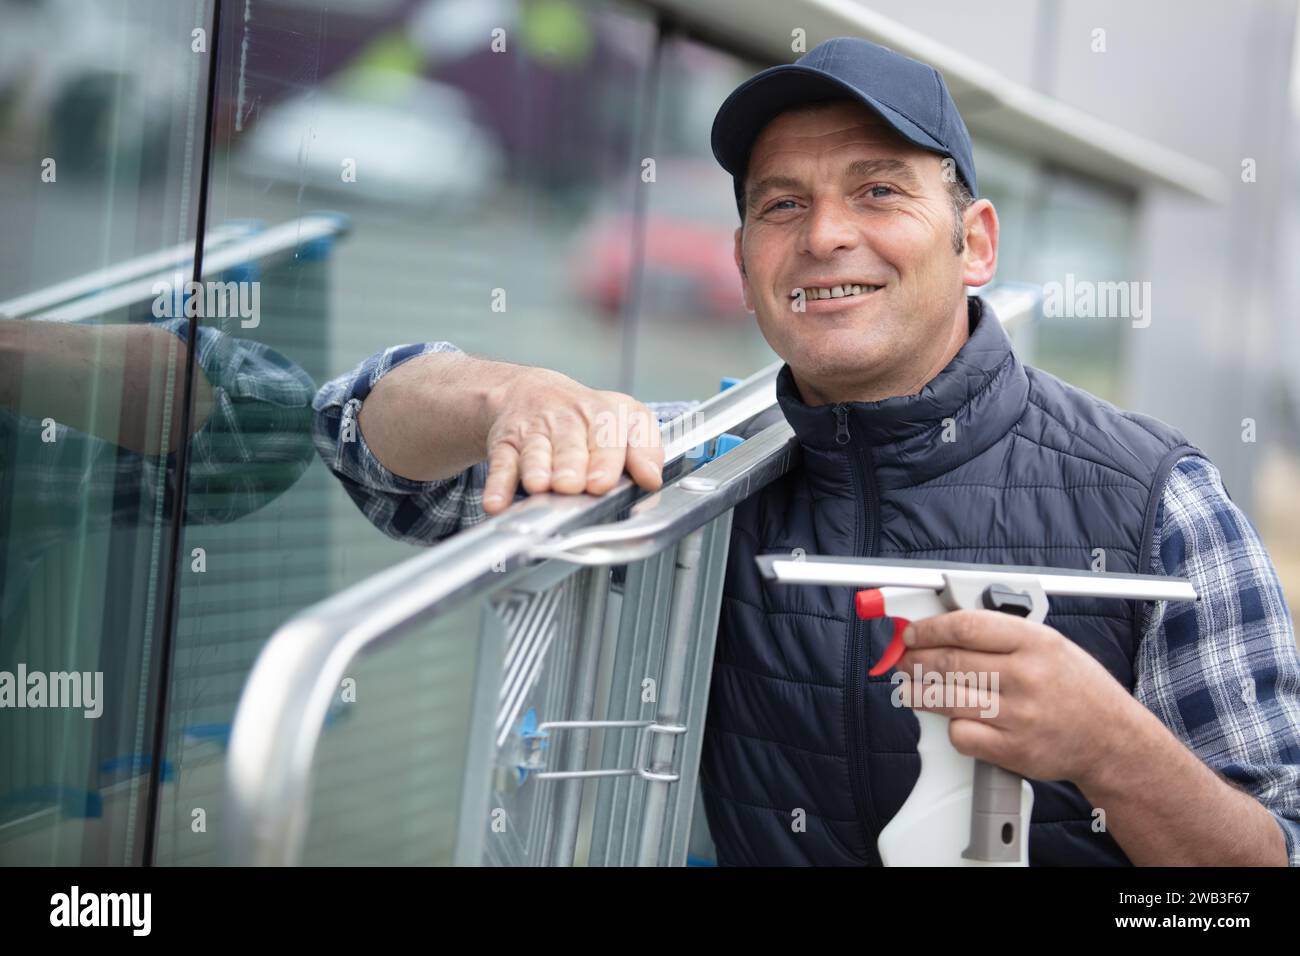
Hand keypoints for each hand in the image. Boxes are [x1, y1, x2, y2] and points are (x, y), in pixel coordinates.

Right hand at [482, 368, 664, 513]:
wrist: (532, 394)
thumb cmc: (587, 418)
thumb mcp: (626, 421)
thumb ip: (645, 450)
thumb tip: (651, 479)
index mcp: (602, 413)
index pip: (607, 434)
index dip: (605, 459)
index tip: (602, 482)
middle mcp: (566, 419)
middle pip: (568, 442)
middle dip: (570, 464)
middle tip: (571, 485)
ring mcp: (533, 431)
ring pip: (534, 450)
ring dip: (536, 468)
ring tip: (539, 486)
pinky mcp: (505, 444)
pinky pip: (500, 465)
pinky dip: (497, 485)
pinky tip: (496, 504)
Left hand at [894, 609, 1138, 784]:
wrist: (1112, 740)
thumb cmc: (1077, 688)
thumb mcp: (1049, 644)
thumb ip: (1001, 634)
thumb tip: (943, 627)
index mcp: (1036, 642)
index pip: (966, 626)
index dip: (928, 628)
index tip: (911, 632)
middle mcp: (1027, 676)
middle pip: (949, 662)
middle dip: (914, 659)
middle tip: (903, 659)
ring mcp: (1019, 715)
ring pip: (946, 698)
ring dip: (918, 692)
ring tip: (911, 687)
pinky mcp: (1012, 750)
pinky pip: (960, 734)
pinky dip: (950, 727)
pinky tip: (953, 719)